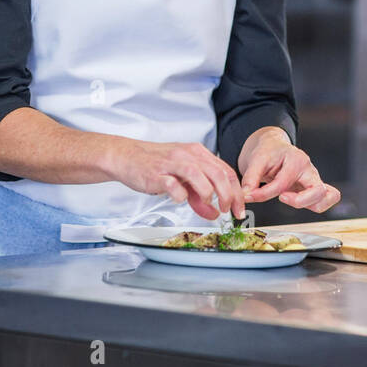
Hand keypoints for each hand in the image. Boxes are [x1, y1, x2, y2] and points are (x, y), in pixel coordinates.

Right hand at [110, 139, 243, 220]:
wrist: (126, 156)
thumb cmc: (156, 165)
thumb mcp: (183, 178)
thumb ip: (199, 196)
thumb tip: (214, 213)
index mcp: (197, 153)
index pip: (226, 171)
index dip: (236, 192)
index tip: (239, 208)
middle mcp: (187, 155)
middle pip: (218, 174)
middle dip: (228, 196)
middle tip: (227, 211)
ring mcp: (172, 163)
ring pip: (199, 175)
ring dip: (208, 194)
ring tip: (207, 204)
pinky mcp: (156, 174)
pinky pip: (173, 185)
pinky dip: (180, 196)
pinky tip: (179, 199)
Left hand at [238, 127, 340, 212]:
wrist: (273, 147)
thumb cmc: (269, 152)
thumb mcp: (256, 160)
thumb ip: (250, 179)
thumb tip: (247, 196)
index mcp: (297, 160)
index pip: (283, 184)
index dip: (264, 194)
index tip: (250, 196)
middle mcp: (310, 170)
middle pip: (317, 191)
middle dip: (298, 201)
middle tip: (281, 198)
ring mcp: (315, 180)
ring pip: (326, 198)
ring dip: (309, 205)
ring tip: (290, 200)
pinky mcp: (314, 189)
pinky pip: (327, 199)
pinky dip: (318, 205)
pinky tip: (301, 204)